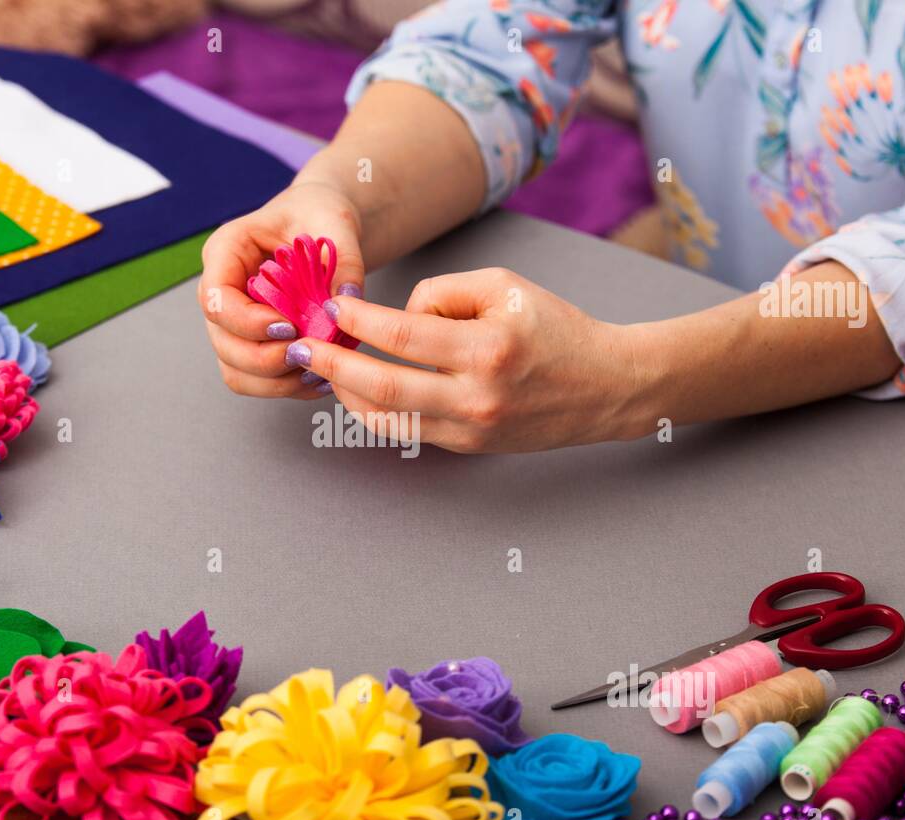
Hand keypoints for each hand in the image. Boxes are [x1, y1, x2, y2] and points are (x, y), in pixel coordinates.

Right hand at [197, 181, 365, 398]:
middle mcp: (222, 291)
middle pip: (222, 343)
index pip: (216, 299)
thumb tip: (345, 302)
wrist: (320, 225)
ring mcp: (234, 323)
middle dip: (264, 360)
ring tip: (316, 372)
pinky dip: (287, 387)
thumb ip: (343, 260)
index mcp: (226, 252)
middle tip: (307, 356)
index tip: (289, 326)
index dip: (248, 322)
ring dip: (275, 382)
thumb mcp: (334, 223)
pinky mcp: (253, 344)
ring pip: (235, 370)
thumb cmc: (318, 215)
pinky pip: (259, 380)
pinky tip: (319, 379)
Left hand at [283, 268, 652, 452]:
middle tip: (299, 346)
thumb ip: (442, 293)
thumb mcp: (504, 287)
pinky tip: (357, 390)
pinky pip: (406, 430)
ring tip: (321, 368)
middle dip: (330, 364)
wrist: (605, 386)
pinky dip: (374, 410)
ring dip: (345, 393)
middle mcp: (476, 395)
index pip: (400, 334)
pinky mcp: (468, 447)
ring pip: (386, 417)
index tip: (328, 307)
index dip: (354, 321)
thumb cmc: (554, 327)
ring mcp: (470, 429)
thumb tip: (393, 318)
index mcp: (487, 348)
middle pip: (380, 385)